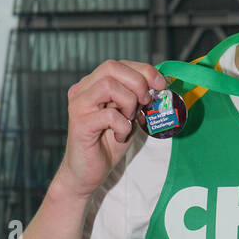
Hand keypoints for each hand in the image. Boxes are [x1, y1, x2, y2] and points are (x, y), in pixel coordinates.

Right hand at [58, 59, 167, 197]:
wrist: (86, 173)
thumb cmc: (107, 144)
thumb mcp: (127, 116)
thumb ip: (137, 99)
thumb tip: (158, 85)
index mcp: (92, 85)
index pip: (119, 64)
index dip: (143, 70)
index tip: (160, 85)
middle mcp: (82, 90)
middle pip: (111, 67)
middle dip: (137, 82)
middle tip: (145, 103)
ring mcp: (78, 105)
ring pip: (108, 85)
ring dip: (128, 102)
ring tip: (128, 120)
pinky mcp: (80, 124)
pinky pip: (109, 115)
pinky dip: (122, 125)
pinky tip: (119, 136)